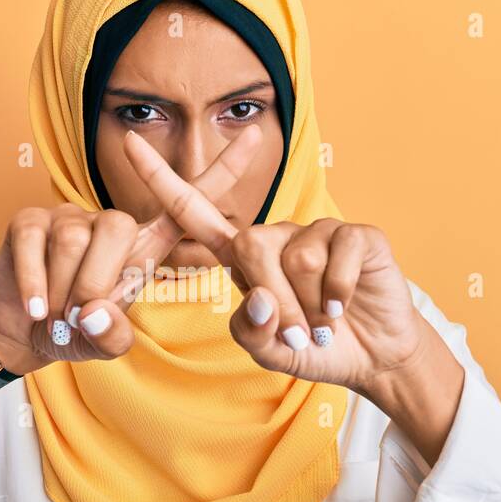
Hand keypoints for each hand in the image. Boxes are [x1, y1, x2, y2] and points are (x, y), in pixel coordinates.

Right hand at [0, 125, 264, 375]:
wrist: (22, 332)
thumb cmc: (76, 331)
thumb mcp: (105, 342)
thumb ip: (112, 335)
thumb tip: (93, 314)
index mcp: (144, 246)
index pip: (189, 202)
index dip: (223, 171)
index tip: (254, 134)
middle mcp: (111, 223)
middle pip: (117, 228)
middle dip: (96, 283)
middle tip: (80, 320)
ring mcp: (68, 216)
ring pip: (73, 241)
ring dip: (62, 292)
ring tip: (57, 315)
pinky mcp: (29, 220)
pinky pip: (35, 246)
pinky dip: (33, 283)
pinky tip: (34, 307)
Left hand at [119, 130, 427, 396]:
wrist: (372, 358)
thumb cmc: (312, 348)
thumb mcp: (269, 350)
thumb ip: (252, 331)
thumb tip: (263, 297)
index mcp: (243, 258)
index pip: (194, 212)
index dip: (160, 180)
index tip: (128, 143)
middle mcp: (276, 236)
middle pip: (251, 245)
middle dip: (274, 301)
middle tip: (296, 334)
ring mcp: (318, 231)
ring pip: (296, 257)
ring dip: (310, 305)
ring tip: (324, 322)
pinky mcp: (358, 235)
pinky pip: (338, 255)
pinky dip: (340, 292)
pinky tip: (345, 306)